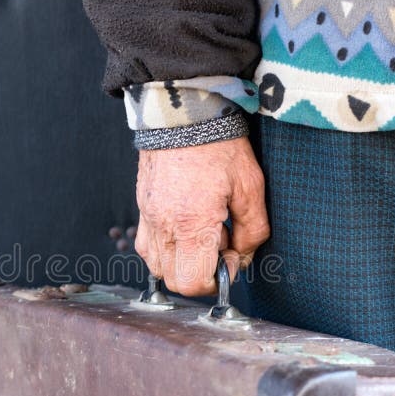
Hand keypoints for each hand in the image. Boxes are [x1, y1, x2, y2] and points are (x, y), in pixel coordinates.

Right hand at [135, 136, 269, 295]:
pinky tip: (184, 227)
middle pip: (175, 280)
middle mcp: (164, 226)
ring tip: (202, 232)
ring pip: (158, 266)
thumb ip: (252, 231)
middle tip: (220, 245)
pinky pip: (146, 246)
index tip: (231, 260)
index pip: (194, 282)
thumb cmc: (219, 146)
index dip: (216, 281)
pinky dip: (166, 248)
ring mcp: (148, 217)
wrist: (186, 113)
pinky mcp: (142, 207)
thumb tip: (242, 257)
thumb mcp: (250, 188)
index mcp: (192, 223)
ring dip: (183, 261)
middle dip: (201, 273)